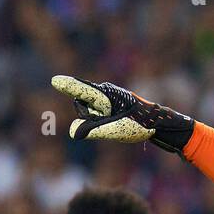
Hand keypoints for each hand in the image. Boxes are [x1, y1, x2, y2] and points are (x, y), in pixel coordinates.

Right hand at [51, 75, 194, 150]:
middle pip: (81, 105)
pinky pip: (93, 113)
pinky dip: (99, 120)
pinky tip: (114, 121)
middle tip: (113, 123)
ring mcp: (103, 95)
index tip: (56, 81)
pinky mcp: (105, 102)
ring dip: (96, 120)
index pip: (83, 91)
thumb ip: (94, 131)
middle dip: (89, 117)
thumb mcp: (118, 131)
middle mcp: (103, 91)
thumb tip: (73, 133)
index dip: (69, 86)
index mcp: (107, 94)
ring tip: (117, 122)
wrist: (157, 122)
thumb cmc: (139, 125)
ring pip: (87, 110)